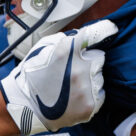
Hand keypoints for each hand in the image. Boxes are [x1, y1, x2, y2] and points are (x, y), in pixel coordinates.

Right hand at [0, 19, 117, 134]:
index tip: (110, 29)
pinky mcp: (90, 105)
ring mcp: (86, 89)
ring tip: (70, 85)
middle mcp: (79, 69)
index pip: (98, 33)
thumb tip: (84, 36)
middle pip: (99, 57)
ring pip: (100, 77)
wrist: (24, 106)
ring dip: (89, 78)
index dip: (105, 30)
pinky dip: (90, 94)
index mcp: (67, 50)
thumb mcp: (43, 48)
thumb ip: (66, 39)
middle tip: (72, 69)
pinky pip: (100, 93)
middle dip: (89, 60)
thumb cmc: (32, 76)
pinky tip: (74, 96)